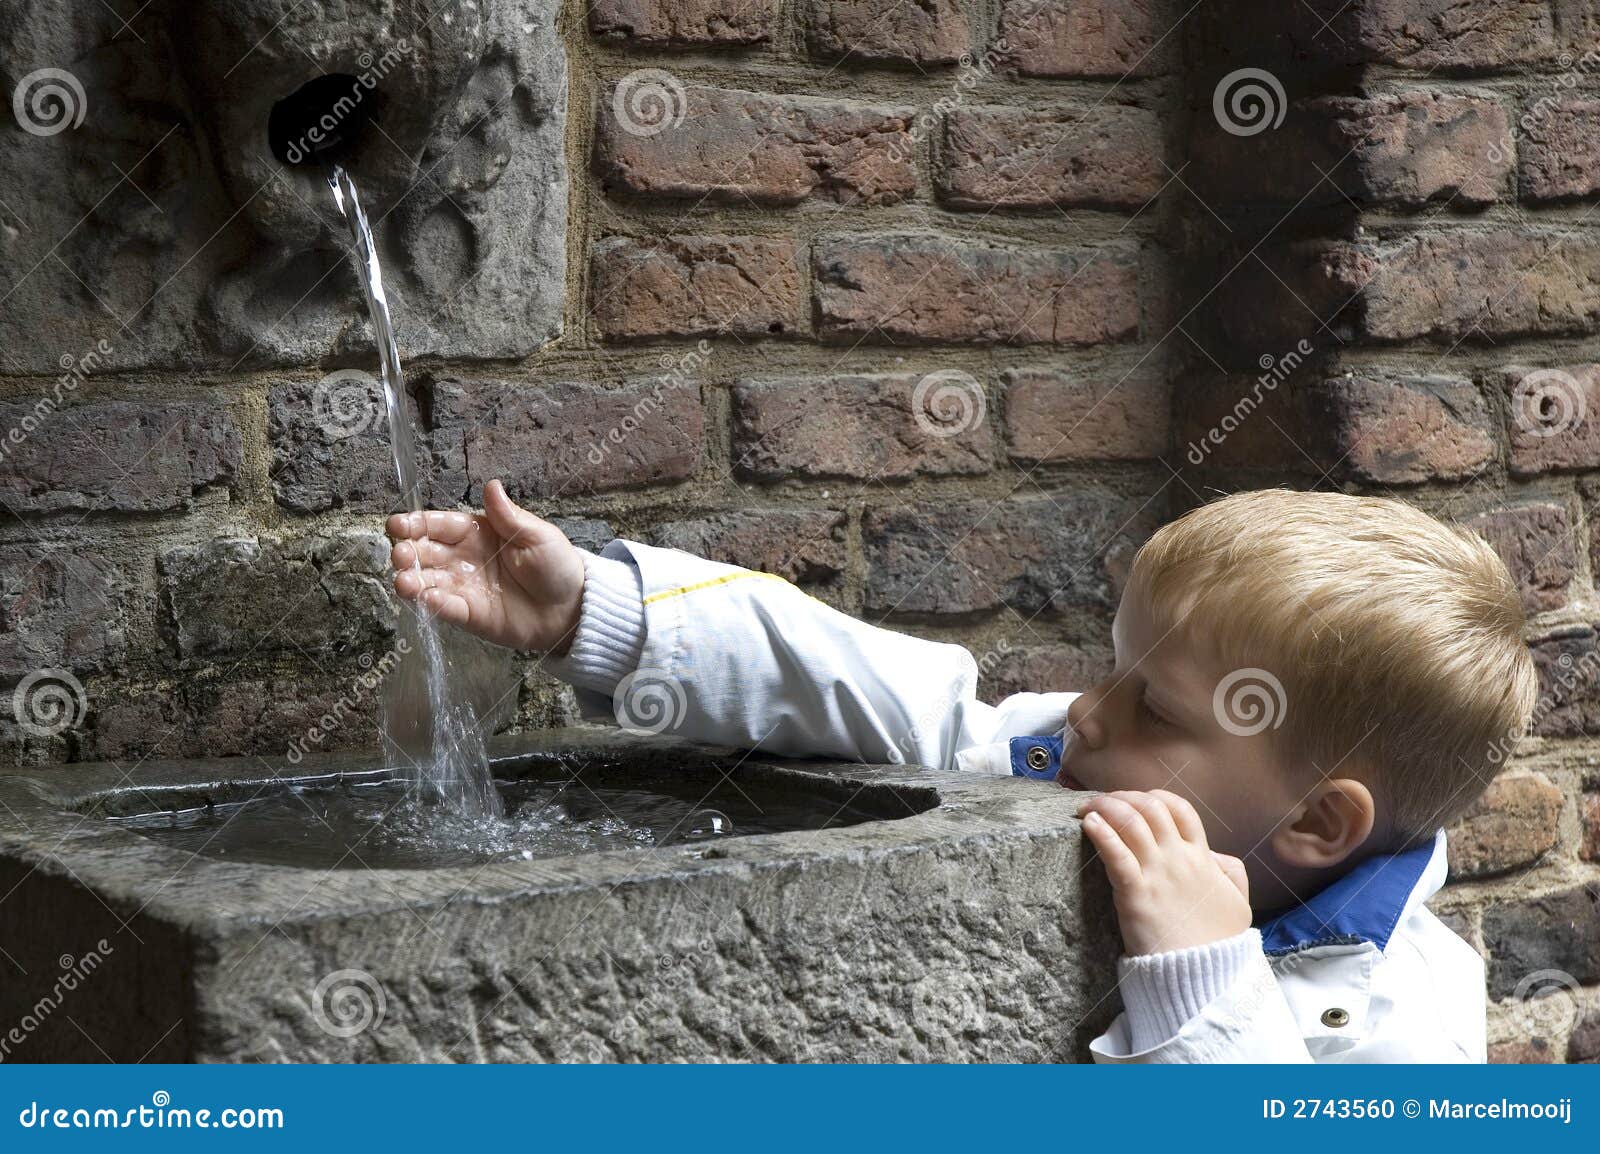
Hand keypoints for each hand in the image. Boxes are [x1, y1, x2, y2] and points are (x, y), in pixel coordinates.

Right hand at [386, 479, 584, 653]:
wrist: (570, 608)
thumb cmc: (556, 566)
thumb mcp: (537, 535)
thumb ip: (509, 516)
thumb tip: (491, 485)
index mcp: (476, 532)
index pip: (439, 525)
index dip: (417, 523)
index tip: (397, 524)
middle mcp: (462, 559)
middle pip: (425, 552)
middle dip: (407, 552)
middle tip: (400, 555)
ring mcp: (463, 587)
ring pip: (427, 581)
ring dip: (411, 581)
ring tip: (404, 582)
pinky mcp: (468, 614)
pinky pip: (445, 608)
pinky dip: (433, 604)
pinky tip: (426, 599)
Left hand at [1078, 790, 1251, 955]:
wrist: (1205, 977)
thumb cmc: (1219, 942)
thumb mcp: (1238, 903)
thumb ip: (1230, 873)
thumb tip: (1216, 857)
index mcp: (1201, 858)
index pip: (1180, 809)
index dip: (1154, 796)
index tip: (1135, 800)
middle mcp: (1178, 859)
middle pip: (1149, 808)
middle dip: (1123, 797)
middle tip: (1104, 802)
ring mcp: (1157, 875)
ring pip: (1130, 823)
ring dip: (1106, 807)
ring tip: (1087, 808)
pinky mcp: (1135, 895)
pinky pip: (1116, 855)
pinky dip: (1100, 834)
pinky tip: (1088, 824)